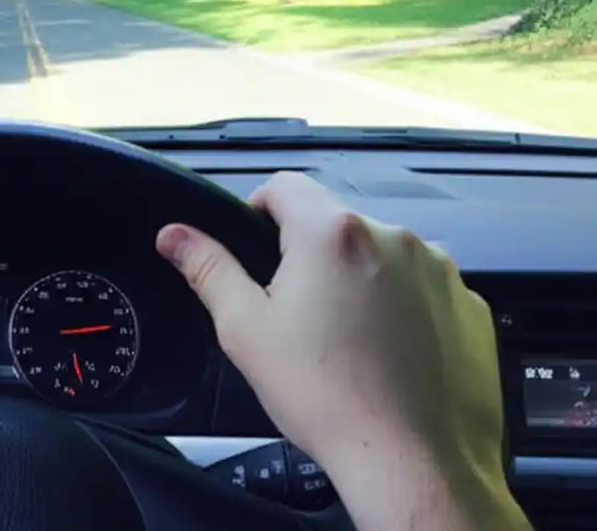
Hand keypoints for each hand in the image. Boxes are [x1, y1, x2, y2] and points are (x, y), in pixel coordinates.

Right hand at [156, 172, 528, 530]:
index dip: (258, 211)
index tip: (256, 249)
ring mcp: (439, 270)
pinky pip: (423, 289)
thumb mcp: (244, 330)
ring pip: (380, 256)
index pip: (284, 185)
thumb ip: (208, 269)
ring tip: (344, 342)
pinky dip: (402, 310)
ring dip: (358, 281)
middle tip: (295, 314)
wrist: (411, 460)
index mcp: (331, 234)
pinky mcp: (469, 305)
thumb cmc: (330, 399)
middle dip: (309, 257)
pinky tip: (384, 354)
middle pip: (334, 224)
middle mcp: (393, 238)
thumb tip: (175, 236)